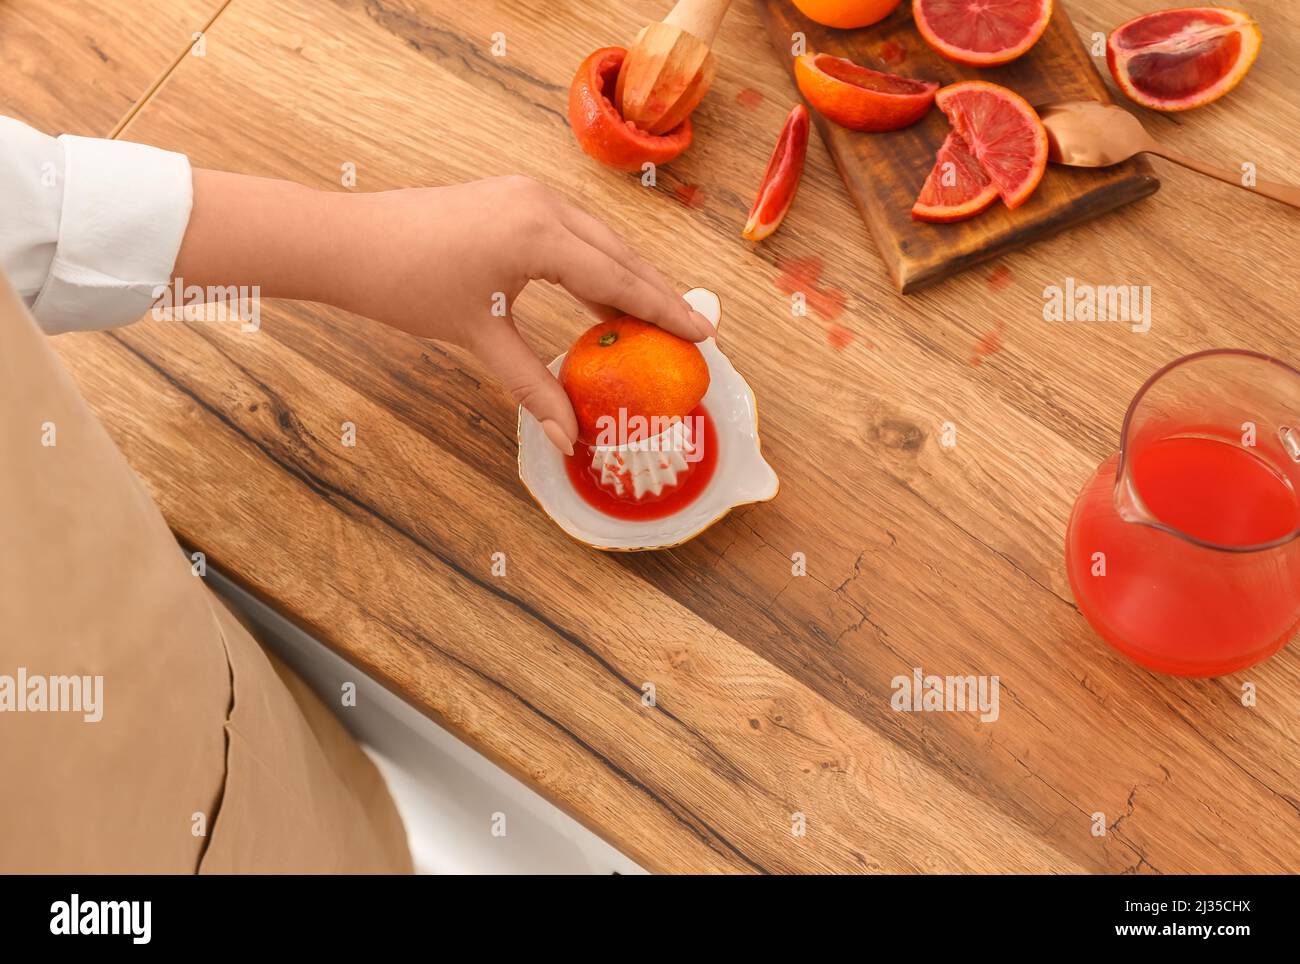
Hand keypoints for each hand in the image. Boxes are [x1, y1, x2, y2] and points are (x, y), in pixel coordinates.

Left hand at [174, 172, 711, 454]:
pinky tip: (601, 295)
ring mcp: (526, 194)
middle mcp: (542, 204)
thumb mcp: (478, 338)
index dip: (663, 309)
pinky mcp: (510, 197)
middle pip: (618, 253)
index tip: (703, 333)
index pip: (618, 277)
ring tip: (653, 319)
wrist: (348, 241)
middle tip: (692, 329)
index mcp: (539, 234)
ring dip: (626, 278)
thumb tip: (568, 439)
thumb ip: (532, 386)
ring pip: (596, 240)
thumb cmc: (406, 286)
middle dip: (655, 293)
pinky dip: (594, 264)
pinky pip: (571, 232)